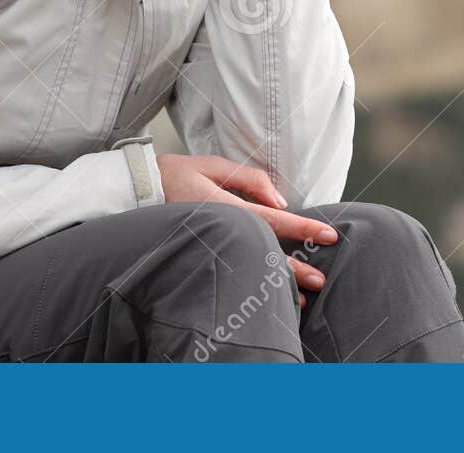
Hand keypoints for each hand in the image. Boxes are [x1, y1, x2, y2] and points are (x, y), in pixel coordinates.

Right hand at [155, 153, 334, 304]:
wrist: (134, 191)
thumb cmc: (175, 174)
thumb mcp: (212, 165)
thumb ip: (250, 180)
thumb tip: (280, 201)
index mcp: (226, 205)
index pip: (273, 220)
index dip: (302, 227)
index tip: (329, 234)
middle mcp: (220, 229)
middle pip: (264, 251)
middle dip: (295, 268)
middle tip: (321, 280)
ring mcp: (209, 245)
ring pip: (249, 267)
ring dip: (276, 282)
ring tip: (300, 299)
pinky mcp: (201, 254)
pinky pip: (233, 270)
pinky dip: (252, 283)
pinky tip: (268, 296)